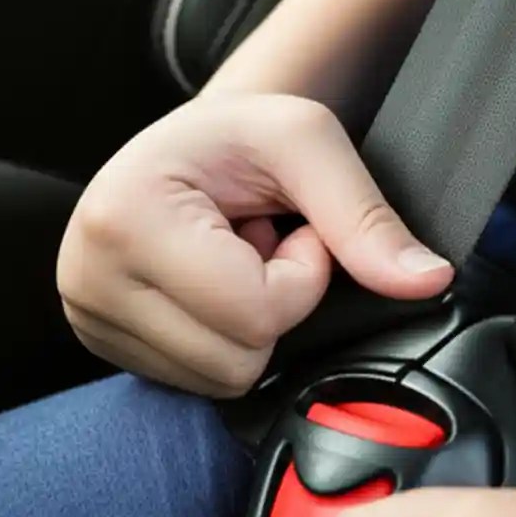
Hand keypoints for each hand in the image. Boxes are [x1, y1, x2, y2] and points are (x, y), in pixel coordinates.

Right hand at [56, 93, 452, 396]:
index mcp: (125, 218)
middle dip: (276, 305)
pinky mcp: (105, 344)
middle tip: (261, 245)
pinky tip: (213, 284)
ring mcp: (90, 318)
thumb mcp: (309, 145)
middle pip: (237, 361)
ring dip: (253, 324)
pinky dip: (226, 338)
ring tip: (235, 261)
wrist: (193, 141)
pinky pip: (200, 381)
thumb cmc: (244, 135)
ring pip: (222, 380)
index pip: (253, 314)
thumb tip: (429, 281)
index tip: (284, 227)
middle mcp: (87, 278)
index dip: (299, 276)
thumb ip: (367, 219)